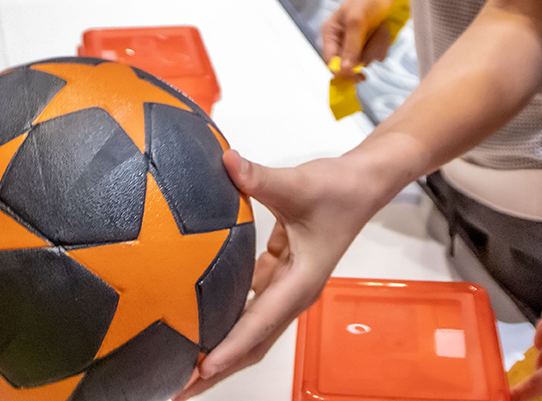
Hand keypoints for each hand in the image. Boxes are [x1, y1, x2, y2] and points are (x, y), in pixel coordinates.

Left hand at [174, 150, 379, 398]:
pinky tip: (200, 315)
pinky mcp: (280, 271)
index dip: (229, 349)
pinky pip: (249, 301)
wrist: (363, 183)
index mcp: (301, 282)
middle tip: (177, 386)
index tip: (201, 370)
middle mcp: (293, 292)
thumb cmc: (340, 190)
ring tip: (182, 362)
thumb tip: (228, 163)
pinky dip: (226, 314)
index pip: (259, 324)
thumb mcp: (298, 183)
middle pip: (251, 343)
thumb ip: (259, 177)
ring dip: (220, 347)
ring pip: (250, 327)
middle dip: (217, 369)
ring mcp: (286, 285)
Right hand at [322, 0, 402, 72]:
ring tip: (380, 28)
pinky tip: (383, 29)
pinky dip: (382, 44)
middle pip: (350, 64)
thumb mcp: (357, 21)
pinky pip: (375, 54)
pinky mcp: (368, 43)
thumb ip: (351, 46)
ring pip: (366, 59)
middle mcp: (340, 40)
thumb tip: (344, 71)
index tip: (360, 76)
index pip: (331, 62)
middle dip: (366, 52)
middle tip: (377, 39)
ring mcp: (355, 42)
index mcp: (330, 33)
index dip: (343, 72)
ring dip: (376, 46)